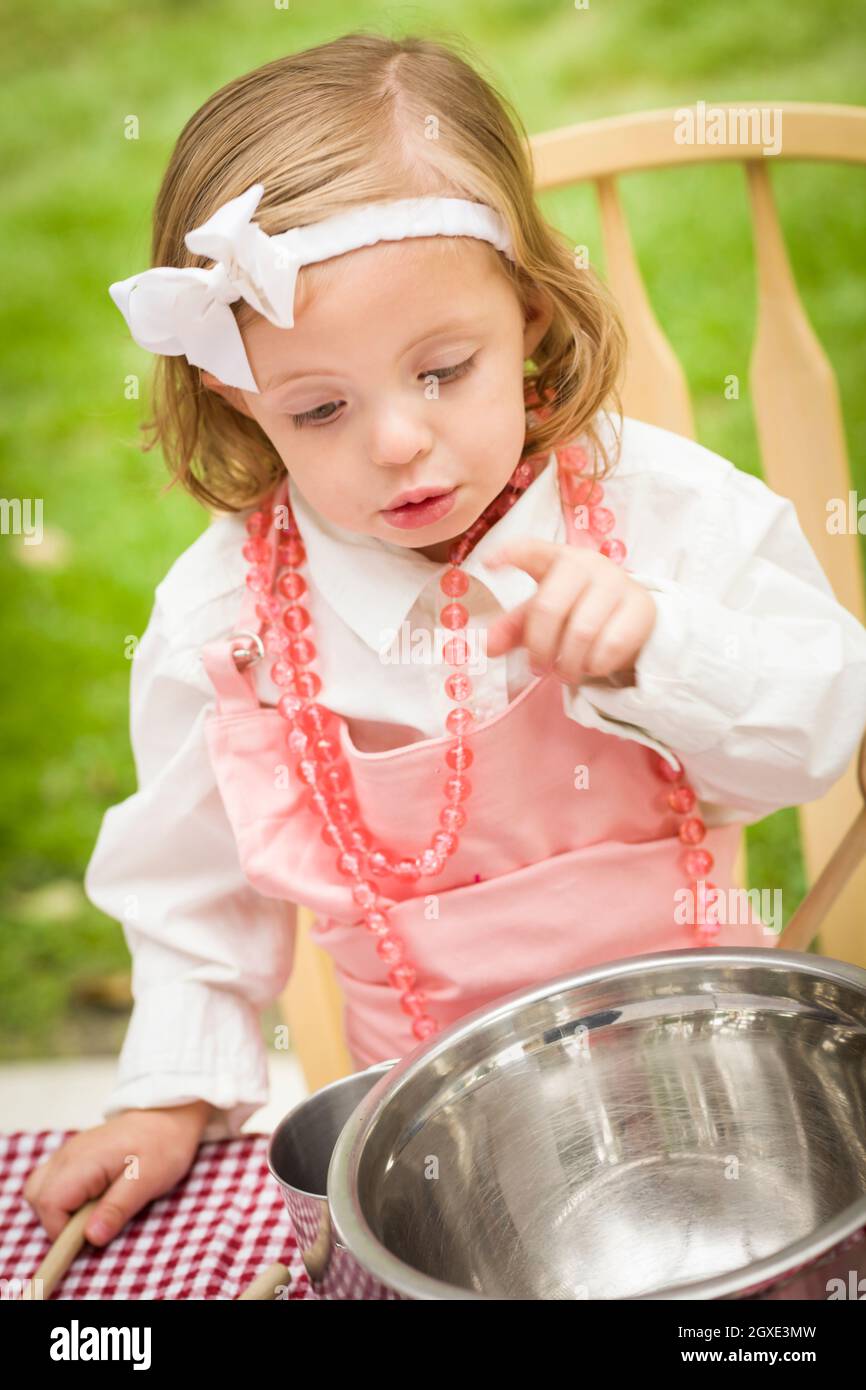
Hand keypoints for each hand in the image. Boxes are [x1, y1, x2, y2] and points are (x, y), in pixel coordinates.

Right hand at [23, 1100, 213, 1246]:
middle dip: (56, 1220)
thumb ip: (117, 1208)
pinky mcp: (74, 1155)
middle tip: (92, 1221)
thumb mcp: (148, 1180)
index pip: (48, 1203)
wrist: (170, 1114)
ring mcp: (68, 1152)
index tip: (90, 1235)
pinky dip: (64, 1197)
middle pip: (36, 1196)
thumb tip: (90, 1237)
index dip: (63, 1229)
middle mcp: (68, 1154)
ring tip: (94, 1209)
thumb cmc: (163, 1146)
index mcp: (84, 1160)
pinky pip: (53, 1181)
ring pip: (40, 1188)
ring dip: (59, 1209)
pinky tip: (93, 1197)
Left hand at [483, 538, 656, 682]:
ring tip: (564, 673)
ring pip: (581, 631)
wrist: (632, 614)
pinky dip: (595, 664)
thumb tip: (487, 646)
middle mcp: (588, 564)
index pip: (532, 549)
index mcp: (558, 559)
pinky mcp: (640, 607)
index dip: (511, 553)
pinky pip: (612, 644)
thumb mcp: (544, 614)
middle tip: (538, 669)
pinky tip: (591, 666)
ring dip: (567, 662)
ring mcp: (617, 582)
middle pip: (550, 607)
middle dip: (539, 646)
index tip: (489, 563)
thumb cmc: (578, 608)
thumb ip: (514, 627)